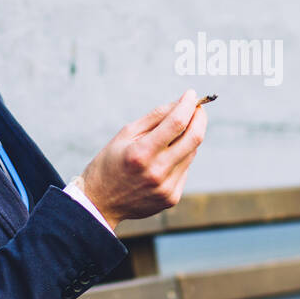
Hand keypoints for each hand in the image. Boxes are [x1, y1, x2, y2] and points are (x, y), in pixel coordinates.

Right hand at [79, 89, 208, 229]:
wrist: (100, 203)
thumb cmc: (110, 163)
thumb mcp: (125, 134)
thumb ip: (155, 117)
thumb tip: (180, 103)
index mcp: (141, 153)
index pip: (176, 123)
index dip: (187, 105)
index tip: (191, 94)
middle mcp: (157, 172)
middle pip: (194, 138)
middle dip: (199, 118)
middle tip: (197, 108)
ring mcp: (166, 187)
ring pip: (192, 153)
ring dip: (189, 137)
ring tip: (175, 132)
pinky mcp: (171, 198)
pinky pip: (185, 169)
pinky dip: (181, 157)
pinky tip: (165, 158)